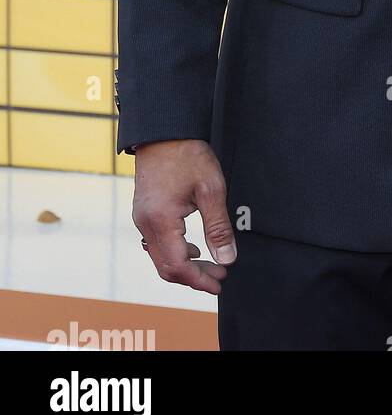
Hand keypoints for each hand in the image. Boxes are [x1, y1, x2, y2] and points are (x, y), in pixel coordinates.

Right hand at [131, 139, 235, 294]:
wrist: (164, 131)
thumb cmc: (187, 156)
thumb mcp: (211, 189)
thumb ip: (218, 227)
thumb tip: (227, 258)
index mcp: (161, 221)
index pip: (178, 266)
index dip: (199, 280)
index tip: (220, 283)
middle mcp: (145, 224)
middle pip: (166, 267)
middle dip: (194, 277)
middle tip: (219, 277)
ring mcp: (141, 219)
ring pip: (160, 257)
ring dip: (185, 266)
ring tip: (211, 265)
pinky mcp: (144, 212)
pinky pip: (157, 243)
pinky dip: (175, 252)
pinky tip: (193, 247)